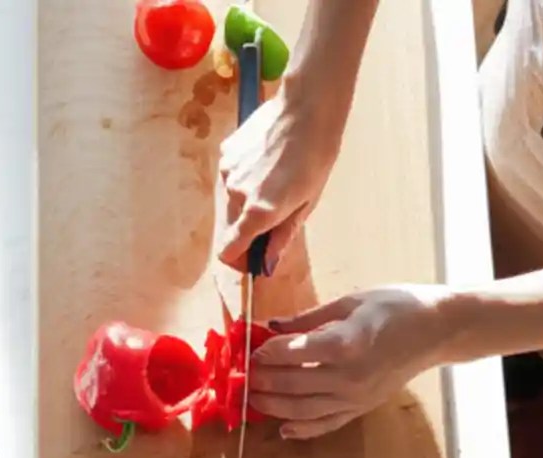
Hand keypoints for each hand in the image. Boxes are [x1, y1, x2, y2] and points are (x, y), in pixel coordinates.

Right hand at [217, 81, 345, 272]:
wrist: (307, 110)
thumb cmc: (316, 158)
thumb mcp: (307, 203)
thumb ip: (283, 235)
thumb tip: (268, 262)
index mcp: (259, 213)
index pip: (229, 249)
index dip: (238, 257)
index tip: (250, 256)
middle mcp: (236, 195)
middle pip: (233, 223)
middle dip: (248, 223)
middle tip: (275, 208)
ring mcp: (228, 172)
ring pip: (233, 197)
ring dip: (248, 195)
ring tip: (274, 175)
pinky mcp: (226, 153)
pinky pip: (232, 174)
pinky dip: (245, 173)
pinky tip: (265, 157)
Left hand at [248, 285, 454, 438]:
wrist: (439, 329)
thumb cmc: (396, 307)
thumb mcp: (350, 302)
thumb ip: (308, 318)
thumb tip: (271, 325)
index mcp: (347, 342)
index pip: (294, 352)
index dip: (268, 351)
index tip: (252, 348)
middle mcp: (350, 375)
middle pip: (294, 382)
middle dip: (262, 379)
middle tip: (242, 374)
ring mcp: (357, 396)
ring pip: (304, 409)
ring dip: (274, 406)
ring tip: (251, 399)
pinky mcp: (363, 407)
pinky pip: (328, 424)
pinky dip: (304, 429)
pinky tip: (283, 429)